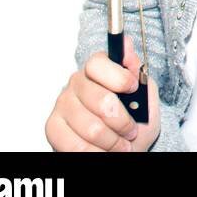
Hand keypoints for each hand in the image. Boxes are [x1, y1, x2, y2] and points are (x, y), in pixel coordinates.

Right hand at [45, 33, 159, 151]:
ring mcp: (62, 105)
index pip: (98, 63)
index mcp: (97, 69)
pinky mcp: (53, 127)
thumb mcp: (144, 94)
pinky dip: (96, 152)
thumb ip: (137, 71)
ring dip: (113, 142)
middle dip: (123, 122)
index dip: (119, 77)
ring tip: (121, 145)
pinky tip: (104, 151)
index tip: (133, 88)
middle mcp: (76, 82)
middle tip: (131, 131)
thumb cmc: (134, 119)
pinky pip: (76, 145)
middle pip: (101, 100)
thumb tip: (126, 43)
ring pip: (92, 128)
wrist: (123, 147)